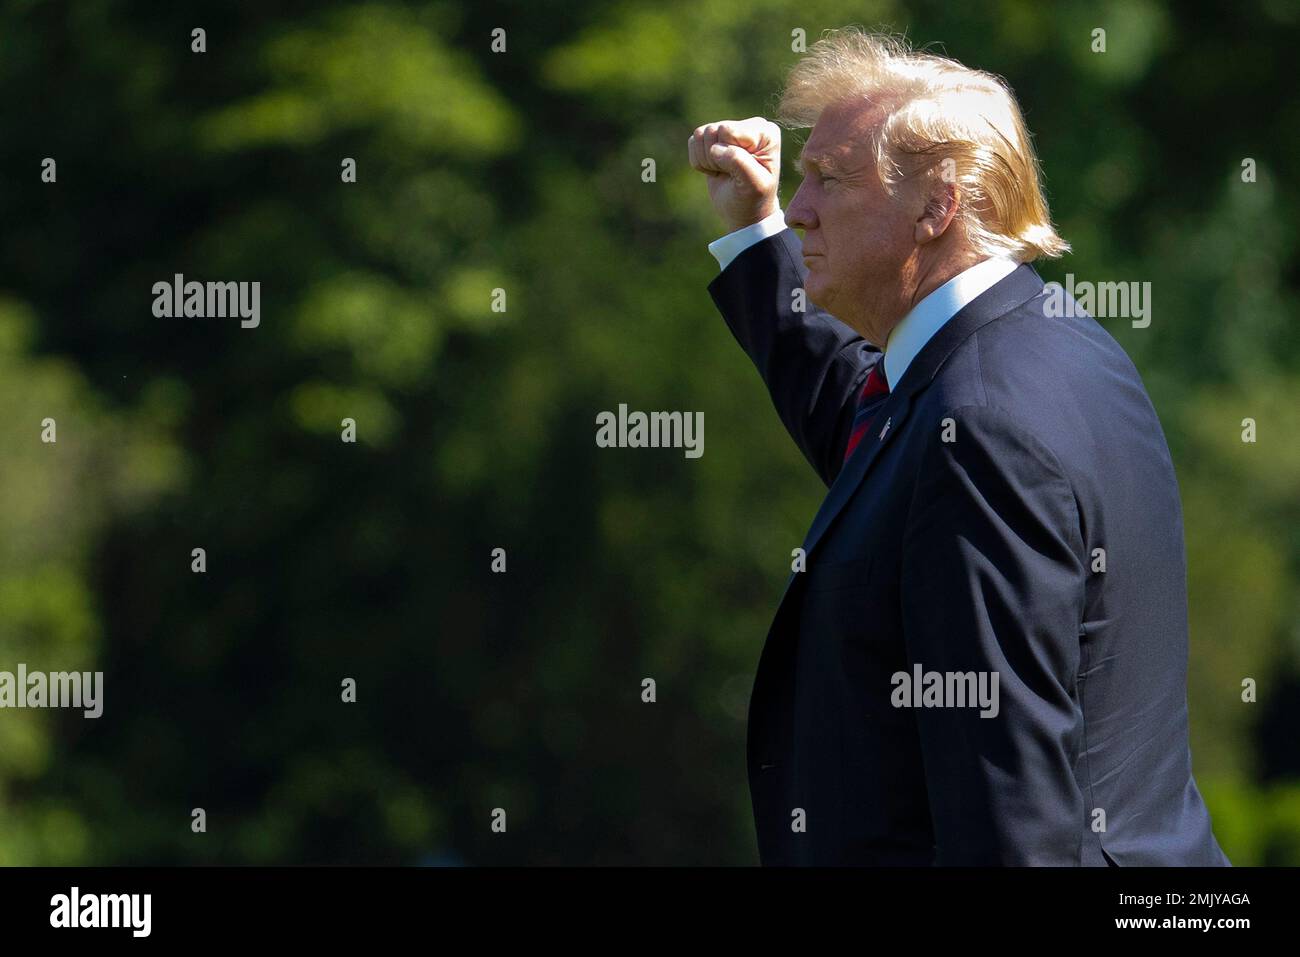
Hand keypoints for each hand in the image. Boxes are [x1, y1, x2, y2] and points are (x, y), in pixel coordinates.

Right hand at [688, 117, 780, 232]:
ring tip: (723, 171)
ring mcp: (730, 130)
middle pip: (712, 130)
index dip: (727, 155)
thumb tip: (715, 149)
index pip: (728, 131)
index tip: (740, 173)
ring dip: (706, 160)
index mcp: (765, 132)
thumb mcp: (753, 185)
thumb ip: (738, 163)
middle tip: (730, 174)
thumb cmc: (753, 198)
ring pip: (700, 134)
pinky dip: (699, 161)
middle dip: (715, 158)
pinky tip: (715, 169)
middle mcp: (748, 125)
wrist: (744, 212)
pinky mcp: (713, 138)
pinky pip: (693, 141)